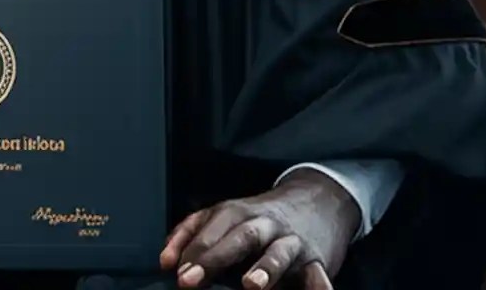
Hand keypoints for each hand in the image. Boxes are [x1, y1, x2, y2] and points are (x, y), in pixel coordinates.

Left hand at [158, 169, 359, 289]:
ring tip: (251, 285)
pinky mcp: (317, 261)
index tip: (178, 275)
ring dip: (265, 268)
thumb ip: (190, 234)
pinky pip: (319, 275)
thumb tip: (166, 261)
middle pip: (239, 237)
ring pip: (279, 252)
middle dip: (214, 258)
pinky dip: (320, 287)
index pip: (210, 231)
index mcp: (237, 214)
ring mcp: (292, 243)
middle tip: (191, 280)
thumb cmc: (259, 219)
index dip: (192, 253)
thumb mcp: (223, 217)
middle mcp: (265, 225)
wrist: (317, 203)